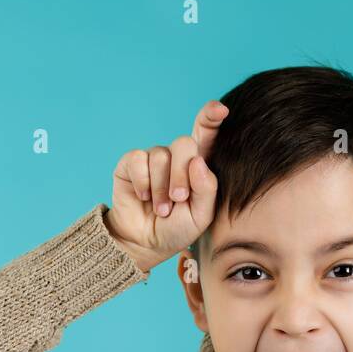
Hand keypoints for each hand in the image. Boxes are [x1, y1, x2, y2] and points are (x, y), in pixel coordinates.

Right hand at [106, 99, 227, 272]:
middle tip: (177, 199)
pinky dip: (142, 182)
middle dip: (181, 174)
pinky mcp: (131, 163)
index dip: (211, 117)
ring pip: (160, 155)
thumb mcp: (200, 216)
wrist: (146, 242)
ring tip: (161, 209)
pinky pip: (138, 159)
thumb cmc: (177, 228)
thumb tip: (198, 161)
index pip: (207, 133)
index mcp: (198, 166)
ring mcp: (154, 158)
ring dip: (160, 187)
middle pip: (184, 143)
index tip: (221, 109)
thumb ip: (206, 190)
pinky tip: (143, 196)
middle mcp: (177, 157)